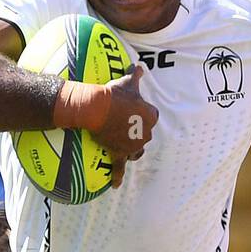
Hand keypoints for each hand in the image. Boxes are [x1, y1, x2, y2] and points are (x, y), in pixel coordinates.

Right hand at [89, 64, 158, 187]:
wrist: (98, 107)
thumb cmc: (115, 94)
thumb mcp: (127, 82)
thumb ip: (136, 75)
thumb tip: (140, 66)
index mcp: (151, 116)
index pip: (152, 116)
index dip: (143, 115)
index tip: (134, 113)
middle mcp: (146, 133)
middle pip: (145, 135)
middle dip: (138, 133)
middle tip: (126, 127)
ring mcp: (133, 145)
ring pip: (136, 151)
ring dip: (133, 149)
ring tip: (125, 147)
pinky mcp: (119, 153)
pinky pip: (119, 167)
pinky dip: (117, 176)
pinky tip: (115, 185)